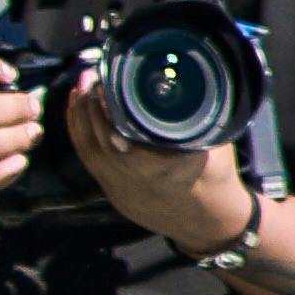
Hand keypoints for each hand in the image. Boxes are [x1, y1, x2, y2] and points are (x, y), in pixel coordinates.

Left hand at [59, 94, 255, 256]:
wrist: (209, 221)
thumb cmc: (216, 174)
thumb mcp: (214, 139)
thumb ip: (196, 111)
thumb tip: (183, 73)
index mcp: (161, 166)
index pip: (123, 133)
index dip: (108, 106)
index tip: (105, 79)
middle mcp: (135, 179)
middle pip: (99, 139)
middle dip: (90, 106)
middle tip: (89, 76)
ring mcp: (121, 190)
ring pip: (89, 152)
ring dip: (80, 119)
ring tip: (79, 89)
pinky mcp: (114, 194)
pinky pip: (90, 164)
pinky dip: (80, 138)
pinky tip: (78, 116)